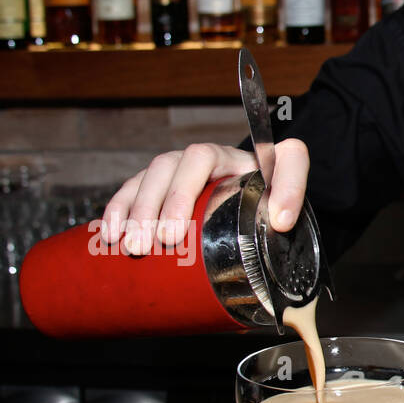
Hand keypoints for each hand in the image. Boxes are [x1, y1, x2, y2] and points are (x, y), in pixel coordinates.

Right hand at [100, 139, 310, 255]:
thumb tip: (281, 220)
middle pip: (163, 172)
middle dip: (150, 210)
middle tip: (148, 246)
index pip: (197, 159)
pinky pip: (130, 192)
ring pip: (143, 182)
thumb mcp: (290, 175)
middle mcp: (194, 161)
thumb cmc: (275, 187)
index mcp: (223, 155)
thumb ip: (294, 187)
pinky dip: (117, 212)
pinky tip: (110, 236)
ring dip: (131, 214)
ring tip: (129, 247)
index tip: (176, 232)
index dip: (181, 192)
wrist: (269, 195)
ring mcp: (174, 175)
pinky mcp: (160, 191)